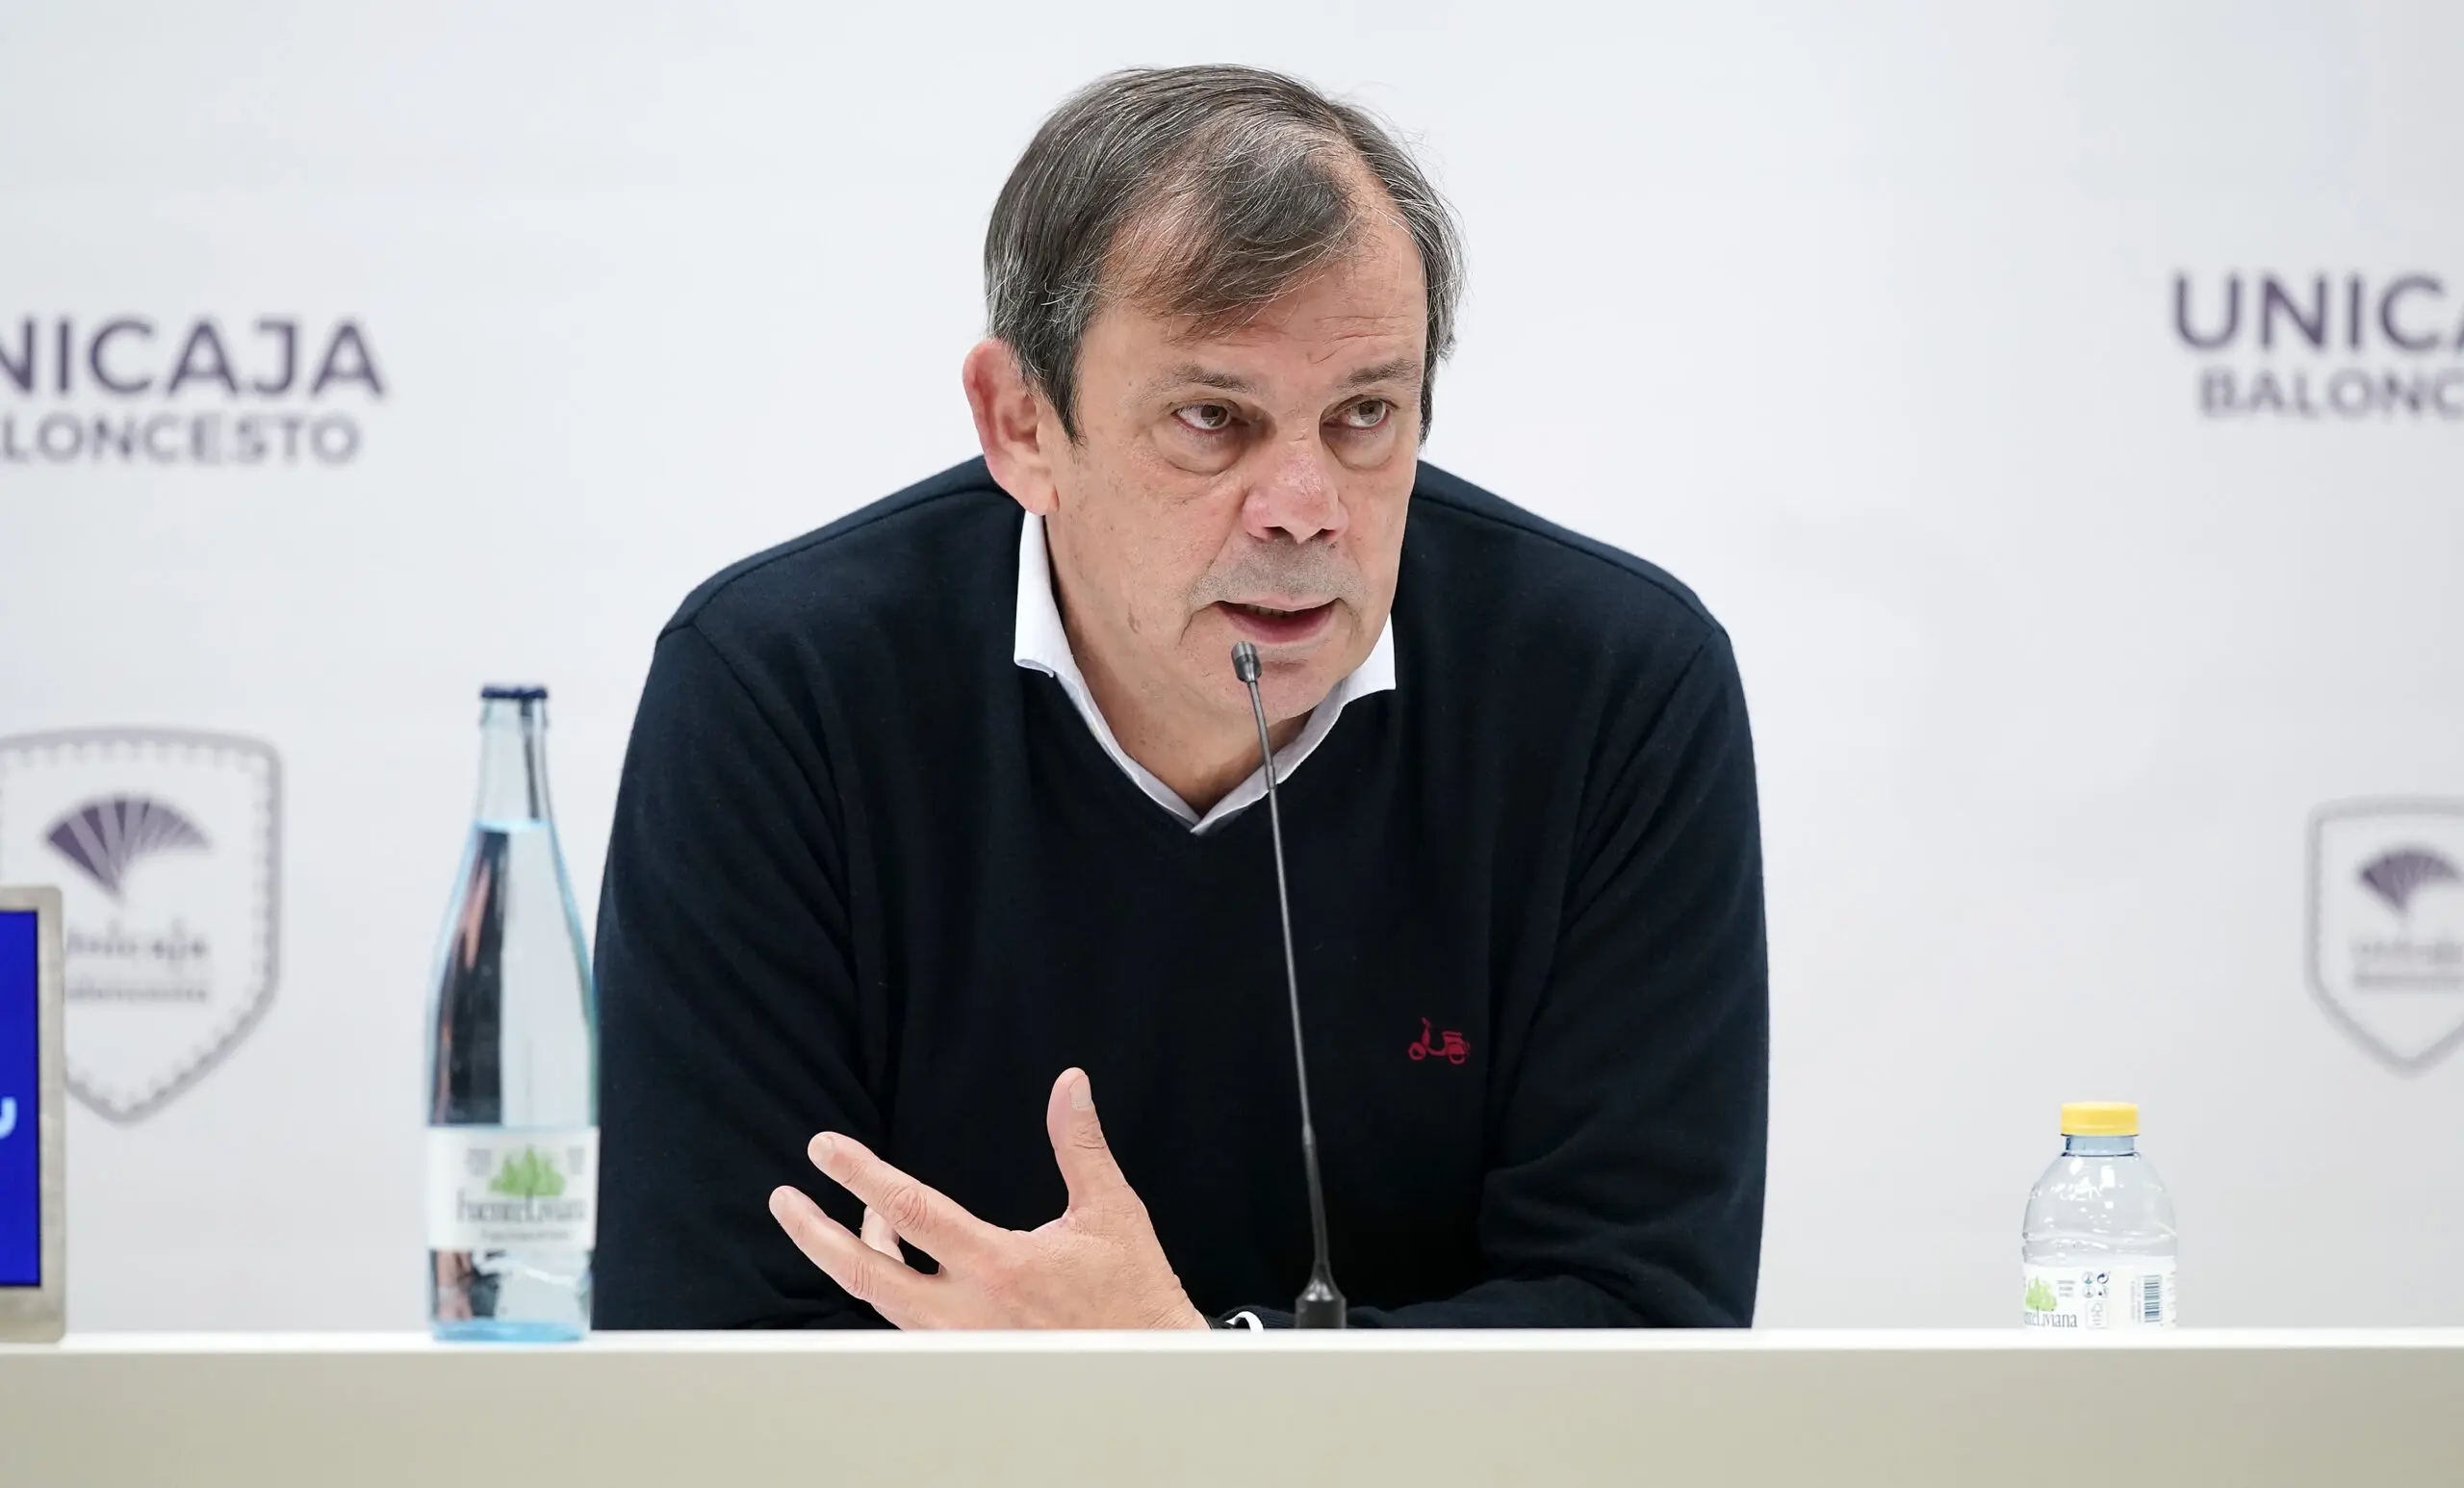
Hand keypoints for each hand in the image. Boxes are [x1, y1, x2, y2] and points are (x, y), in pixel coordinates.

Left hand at [768, 1068, 1208, 1329]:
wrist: (1146, 1367)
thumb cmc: (1131, 1294)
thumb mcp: (1110, 1210)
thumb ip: (1079, 1144)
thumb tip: (1070, 1085)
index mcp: (997, 1267)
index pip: (910, 1213)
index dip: (861, 1175)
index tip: (825, 1149)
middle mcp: (965, 1313)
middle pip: (866, 1273)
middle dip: (816, 1234)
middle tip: (786, 1200)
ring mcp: (959, 1342)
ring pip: (881, 1301)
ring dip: (855, 1257)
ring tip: (850, 1220)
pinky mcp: (965, 1359)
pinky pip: (905, 1322)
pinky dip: (887, 1287)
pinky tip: (890, 1263)